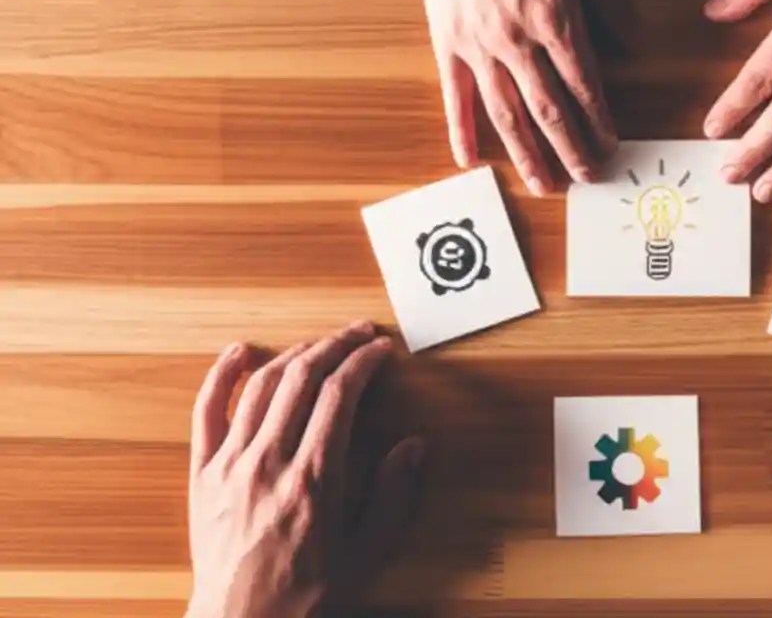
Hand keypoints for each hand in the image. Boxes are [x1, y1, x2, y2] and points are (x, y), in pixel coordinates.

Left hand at [186, 322, 425, 617]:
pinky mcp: (203, 474)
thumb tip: (413, 446)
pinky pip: (208, 411)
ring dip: (295, 353)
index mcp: (315, 479)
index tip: (382, 351)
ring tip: (320, 342)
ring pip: (262, 386)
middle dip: (336, 345)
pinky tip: (240, 353)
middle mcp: (270, 462)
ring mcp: (231, 464)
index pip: (341, 395)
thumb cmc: (307, 596)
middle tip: (359, 334)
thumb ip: (392, 496)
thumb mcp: (367, 553)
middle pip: (303, 378)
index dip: (364, 363)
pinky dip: (223, 375)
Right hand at [414, 0, 633, 194]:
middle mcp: (519, 43)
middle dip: (572, 150)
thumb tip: (636, 43)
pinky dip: (461, 131)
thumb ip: (612, 1)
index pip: (585, 86)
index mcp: (556, 21)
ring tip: (541, 185)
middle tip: (588, 177)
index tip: (612, 146)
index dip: (600, 121)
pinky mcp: (448, 44)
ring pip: (507, 114)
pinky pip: (455, 97)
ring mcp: (480, 48)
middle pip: (550, 111)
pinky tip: (469, 161)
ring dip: (526, 155)